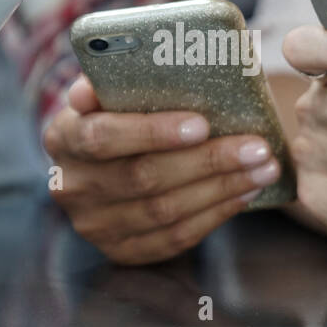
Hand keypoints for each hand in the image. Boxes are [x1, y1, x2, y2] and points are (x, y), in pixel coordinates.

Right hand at [44, 76, 282, 263]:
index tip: (202, 123)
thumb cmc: (118, 113)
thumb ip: (114, 80)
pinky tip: (245, 192)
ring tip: (263, 167)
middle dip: (207, 162)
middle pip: (143, 178)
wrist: (102, 164)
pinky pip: (174, 238)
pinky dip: (215, 214)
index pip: (102, 136)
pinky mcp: (121, 250)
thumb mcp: (108, 91)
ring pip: (164, 212)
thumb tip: (108, 75)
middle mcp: (71, 186)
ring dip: (221, 189)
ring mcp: (94, 225)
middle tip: (256, 147)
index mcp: (63, 137)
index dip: (152, 132)